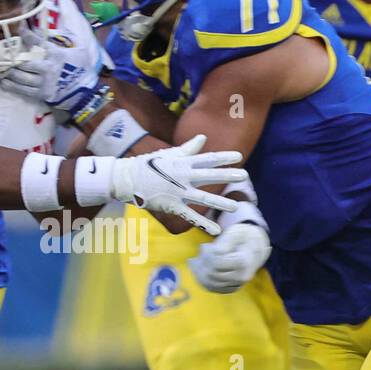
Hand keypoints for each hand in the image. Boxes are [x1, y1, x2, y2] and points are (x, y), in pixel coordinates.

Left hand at [2, 29, 103, 120]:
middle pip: (23, 62)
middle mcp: (48, 68)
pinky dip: (11, 86)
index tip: (20, 27)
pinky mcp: (41, 94)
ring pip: (20, 76)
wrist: (87, 93)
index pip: (36, 41)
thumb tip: (59, 24)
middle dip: (13, 59)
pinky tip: (4, 82)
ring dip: (9, 72)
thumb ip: (68, 39)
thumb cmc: (82, 70)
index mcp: (56, 55)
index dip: (25, 33)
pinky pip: (22, 90)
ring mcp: (44, 82)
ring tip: (2, 69)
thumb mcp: (78, 51)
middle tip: (4, 56)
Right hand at [109, 135, 246, 234]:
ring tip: (235, 207)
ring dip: (220, 203)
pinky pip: (190, 216)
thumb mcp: (170, 154)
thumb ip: (189, 149)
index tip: (239, 156)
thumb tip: (203, 138)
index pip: (207, 159)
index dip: (224, 158)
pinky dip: (203, 224)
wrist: (126, 178)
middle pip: (209, 176)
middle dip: (227, 175)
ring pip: (203, 198)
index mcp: (183, 163)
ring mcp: (178, 192)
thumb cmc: (149, 165)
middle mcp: (183, 176)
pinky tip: (217, 231)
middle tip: (244, 175)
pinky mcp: (172, 205)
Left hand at [187, 203, 270, 292]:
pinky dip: (201, 278)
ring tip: (197, 259)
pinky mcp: (230, 288)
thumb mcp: (236, 232)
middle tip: (201, 251)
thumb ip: (224, 241)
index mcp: (244, 262)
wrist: (255, 248)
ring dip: (199, 271)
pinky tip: (199, 268)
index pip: (217, 263)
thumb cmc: (244, 238)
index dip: (206, 254)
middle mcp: (242, 277)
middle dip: (201, 262)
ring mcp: (237, 285)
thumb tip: (211, 252)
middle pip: (212, 274)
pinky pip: (211, 288)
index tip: (205, 245)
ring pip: (209, 283)